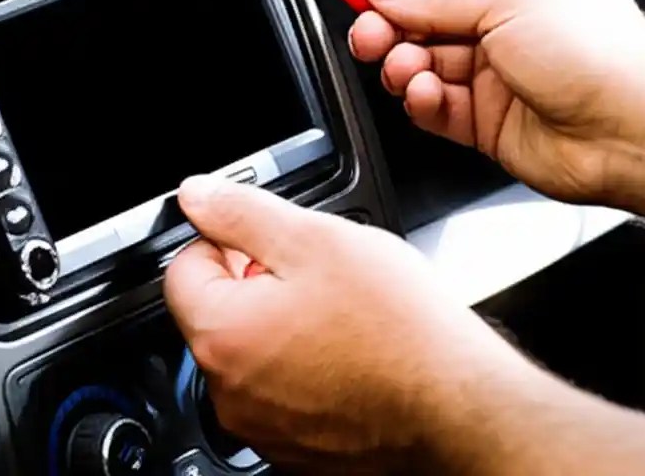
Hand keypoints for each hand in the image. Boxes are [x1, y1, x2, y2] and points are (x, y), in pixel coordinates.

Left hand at [164, 175, 529, 473]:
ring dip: (285, 331)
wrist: (460, 410)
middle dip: (258, 287)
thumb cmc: (400, 331)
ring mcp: (261, 428)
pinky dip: (308, 374)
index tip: (271, 242)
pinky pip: (284, 397)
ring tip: (346, 319)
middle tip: (321, 277)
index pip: (184, 266)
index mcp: (221, 333)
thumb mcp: (320, 240)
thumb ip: (244, 212)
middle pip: (219, 315)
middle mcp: (229, 391)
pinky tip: (353, 357)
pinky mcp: (296, 451)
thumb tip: (197, 194)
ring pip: (254, 357)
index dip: (229, 241)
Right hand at [346, 0, 644, 203]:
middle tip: (369, 28)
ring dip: (402, 60)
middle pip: (423, 8)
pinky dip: (422, 99)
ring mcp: (496, 69)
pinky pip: (435, 104)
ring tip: (402, 63)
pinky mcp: (486, 118)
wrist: (629, 129)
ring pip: (423, 58)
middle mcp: (506, 17)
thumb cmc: (598, 53)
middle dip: (388, 16)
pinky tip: (426, 93)